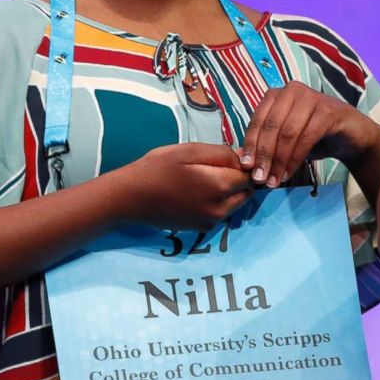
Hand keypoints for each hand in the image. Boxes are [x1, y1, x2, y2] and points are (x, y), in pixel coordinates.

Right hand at [116, 142, 253, 230]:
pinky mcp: (201, 228)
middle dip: (238, 180)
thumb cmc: (158, 168)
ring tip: (204, 180)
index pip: (248, 174)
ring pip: (235, 204)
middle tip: (215, 168)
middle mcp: (221, 209)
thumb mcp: (190, 150)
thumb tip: (245, 158)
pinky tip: (197, 194)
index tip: (226, 158)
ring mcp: (211, 221)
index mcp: (220, 186)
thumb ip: (222, 154)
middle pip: (245, 192)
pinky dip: (218, 204)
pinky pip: (221, 214)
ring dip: (229, 193)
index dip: (241, 164)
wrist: (131, 197)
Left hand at [238, 83, 379, 187]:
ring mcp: (311, 98)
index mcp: (276, 94)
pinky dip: (295, 158)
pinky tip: (289, 173)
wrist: (352, 137)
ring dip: (279, 160)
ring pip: (287, 132)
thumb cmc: (314, 137)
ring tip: (274, 180)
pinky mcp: (328, 111)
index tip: (246, 167)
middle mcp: (292, 90)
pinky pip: (306, 137)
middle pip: (271, 126)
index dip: (250, 144)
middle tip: (260, 178)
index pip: (257, 120)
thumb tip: (242, 160)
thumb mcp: (285, 141)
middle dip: (264, 155)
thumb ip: (266, 145)